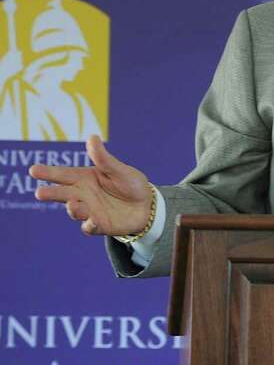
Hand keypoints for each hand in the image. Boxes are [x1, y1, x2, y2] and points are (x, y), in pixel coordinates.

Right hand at [29, 135, 152, 235]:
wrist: (148, 206)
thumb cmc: (130, 184)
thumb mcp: (119, 170)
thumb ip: (104, 159)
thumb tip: (92, 137)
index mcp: (84, 178)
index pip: (63, 174)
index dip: (48, 172)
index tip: (33, 170)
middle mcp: (82, 195)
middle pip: (63, 194)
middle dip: (51, 193)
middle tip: (39, 193)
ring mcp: (89, 211)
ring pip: (75, 211)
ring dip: (73, 209)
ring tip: (73, 204)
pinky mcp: (99, 225)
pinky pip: (91, 227)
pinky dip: (90, 225)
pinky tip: (92, 220)